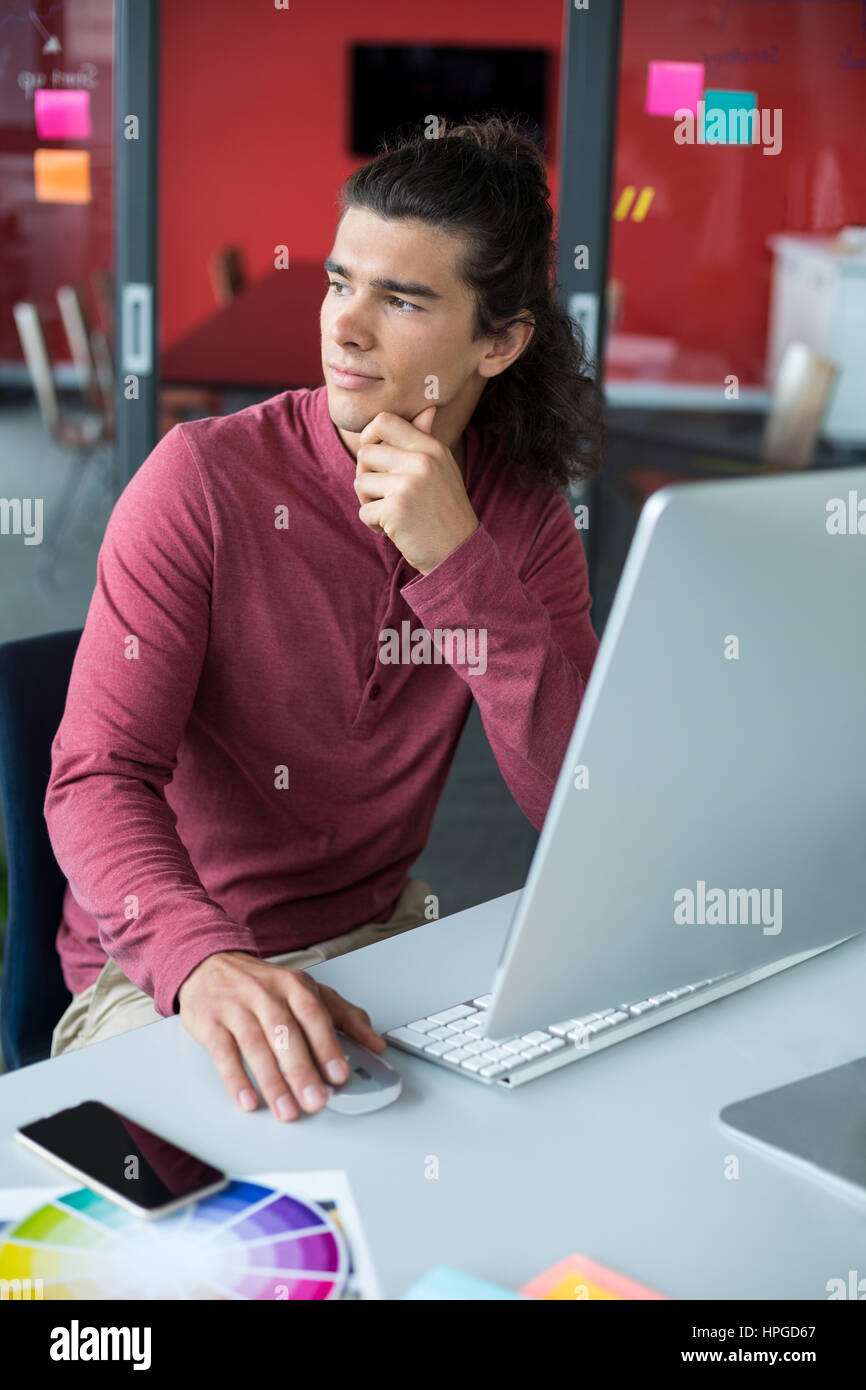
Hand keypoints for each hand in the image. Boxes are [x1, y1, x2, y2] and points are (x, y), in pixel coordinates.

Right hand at [177, 950, 385, 1121]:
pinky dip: (235, 1079)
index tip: (339, 1074)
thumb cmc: (264, 985)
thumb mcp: (306, 991)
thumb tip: (375, 1042)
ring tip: (286, 1109)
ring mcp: (236, 1008)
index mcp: (294, 985)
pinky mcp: (210, 1024)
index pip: (313, 1014)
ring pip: (255, 1046)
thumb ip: (344, 1015)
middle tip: (315, 1100)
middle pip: (285, 1033)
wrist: (211, 966)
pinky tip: (247, 1100)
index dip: (327, 1045)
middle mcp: (265, 994)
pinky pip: (223, 1053)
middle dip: (302, 1070)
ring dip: (272, 1082)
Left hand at [353, 406, 478, 573]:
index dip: (369, 436)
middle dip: (367, 477)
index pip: (384, 421)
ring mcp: (407, 485)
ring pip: (360, 483)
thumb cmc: (446, 510)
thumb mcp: (443, 470)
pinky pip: (364, 512)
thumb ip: (426, 441)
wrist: (459, 552)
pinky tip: (394, 529)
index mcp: (431, 447)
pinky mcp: (395, 510)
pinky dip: (374, 525)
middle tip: (385, 495)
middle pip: (365, 454)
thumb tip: (427, 410)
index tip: (373, 457)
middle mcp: (421, 461)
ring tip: (391, 513)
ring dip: (369, 502)